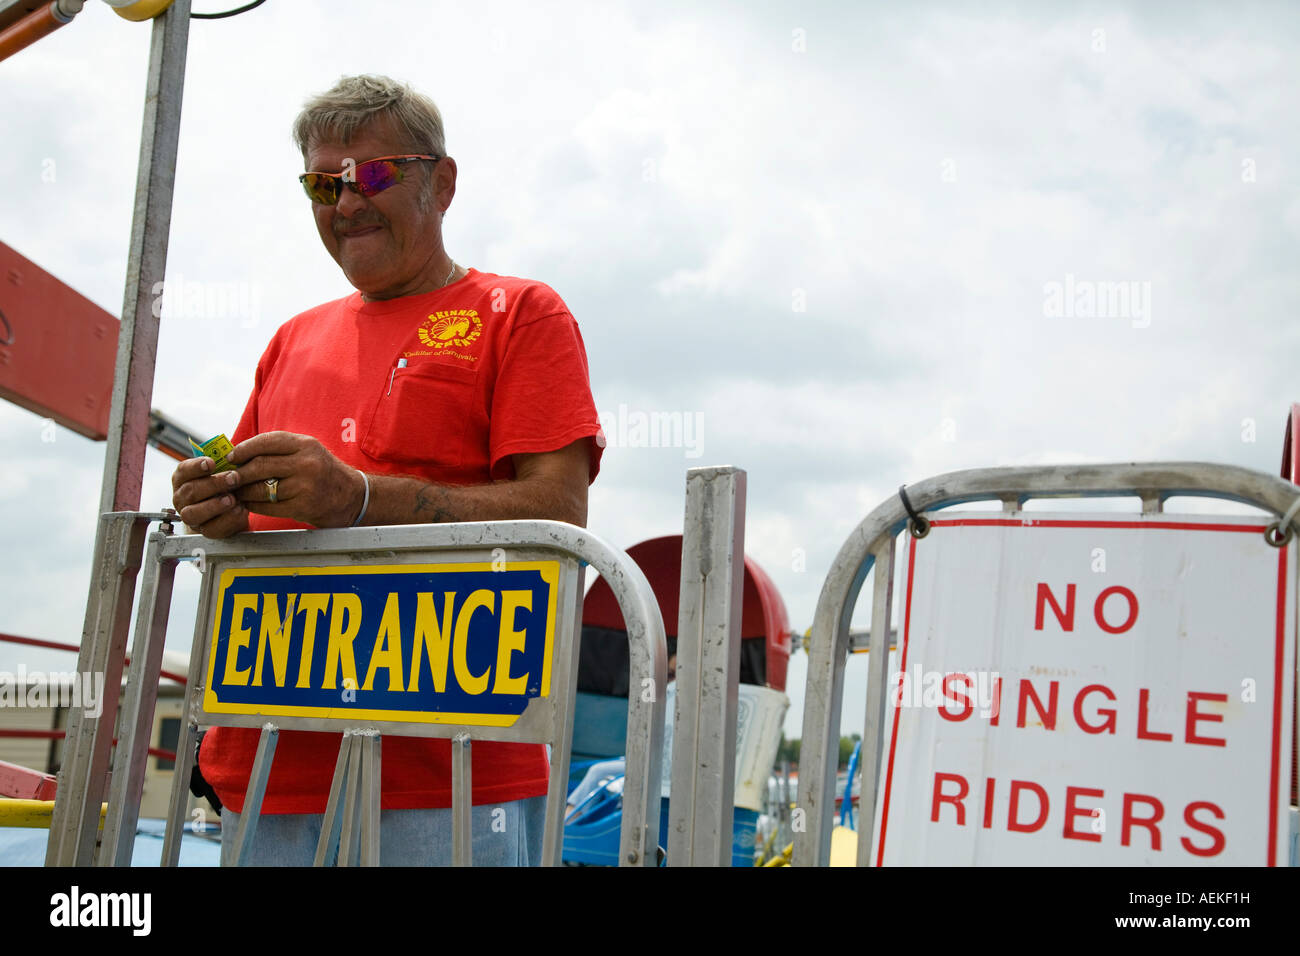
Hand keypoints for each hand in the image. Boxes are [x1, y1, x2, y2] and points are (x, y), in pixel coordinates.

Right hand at [171, 456, 249, 537]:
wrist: (230, 510)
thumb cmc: (224, 485)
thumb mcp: (222, 471)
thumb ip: (223, 464)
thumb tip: (234, 453)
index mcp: (183, 479)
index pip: (183, 471)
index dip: (196, 467)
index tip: (211, 463)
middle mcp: (182, 498)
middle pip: (190, 491)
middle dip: (214, 484)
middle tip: (233, 478)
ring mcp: (191, 516)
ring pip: (194, 513)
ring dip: (215, 505)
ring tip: (232, 498)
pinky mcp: (204, 531)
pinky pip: (212, 529)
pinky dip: (227, 520)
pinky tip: (238, 510)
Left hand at [227, 431, 365, 528]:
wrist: (352, 496)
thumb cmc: (323, 472)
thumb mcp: (307, 452)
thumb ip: (279, 450)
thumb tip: (240, 453)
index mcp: (306, 445)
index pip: (267, 441)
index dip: (244, 448)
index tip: (231, 457)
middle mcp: (307, 463)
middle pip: (261, 465)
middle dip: (239, 473)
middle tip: (228, 477)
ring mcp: (306, 485)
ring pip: (262, 488)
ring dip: (244, 491)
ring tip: (237, 491)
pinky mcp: (303, 506)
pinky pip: (268, 506)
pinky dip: (254, 505)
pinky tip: (250, 503)